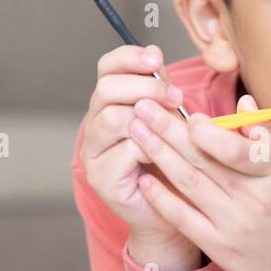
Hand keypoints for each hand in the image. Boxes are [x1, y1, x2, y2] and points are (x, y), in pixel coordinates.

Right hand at [80, 44, 198, 265]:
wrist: (175, 213)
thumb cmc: (177, 163)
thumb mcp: (174, 119)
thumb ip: (163, 91)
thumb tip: (156, 58)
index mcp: (111, 105)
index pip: (107, 68)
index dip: (129, 57)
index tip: (156, 57)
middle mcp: (95, 126)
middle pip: (106, 89)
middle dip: (145, 86)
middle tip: (175, 97)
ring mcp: (94, 153)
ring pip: (112, 118)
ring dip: (149, 119)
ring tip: (173, 129)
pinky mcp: (101, 178)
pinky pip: (124, 151)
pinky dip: (150, 149)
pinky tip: (164, 156)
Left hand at [127, 93, 270, 270]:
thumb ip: (270, 136)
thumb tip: (242, 101)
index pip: (237, 148)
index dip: (207, 131)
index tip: (186, 112)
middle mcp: (256, 199)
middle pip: (204, 159)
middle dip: (168, 130)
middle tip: (142, 107)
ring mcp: (235, 225)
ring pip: (188, 183)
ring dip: (158, 155)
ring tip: (136, 131)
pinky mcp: (220, 247)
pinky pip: (184, 218)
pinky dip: (162, 198)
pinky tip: (146, 178)